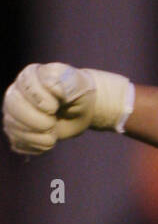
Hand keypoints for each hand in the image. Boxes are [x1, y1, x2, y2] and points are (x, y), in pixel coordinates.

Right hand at [3, 62, 133, 154]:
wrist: (78, 112)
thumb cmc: (77, 94)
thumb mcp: (77, 85)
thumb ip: (66, 83)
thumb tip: (53, 87)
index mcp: (30, 76)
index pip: (27, 88)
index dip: (42, 101)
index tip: (55, 107)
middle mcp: (16, 92)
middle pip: (14, 108)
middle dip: (38, 122)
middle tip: (53, 122)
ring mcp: (14, 112)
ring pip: (13, 128)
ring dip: (38, 137)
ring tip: (53, 133)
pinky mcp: (17, 131)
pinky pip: (19, 143)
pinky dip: (36, 146)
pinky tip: (48, 139)